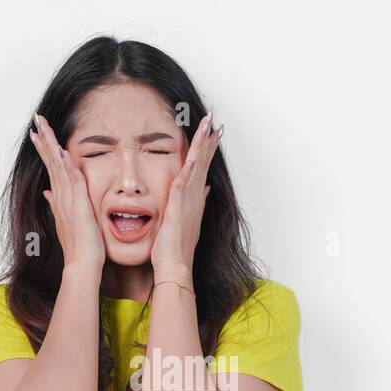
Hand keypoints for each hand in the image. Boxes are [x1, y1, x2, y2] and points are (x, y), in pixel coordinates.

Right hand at [30, 112, 106, 269]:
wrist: (82, 264)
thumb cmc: (80, 245)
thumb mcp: (68, 220)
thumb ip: (57, 204)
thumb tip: (47, 192)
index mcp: (60, 198)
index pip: (51, 168)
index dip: (45, 149)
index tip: (38, 133)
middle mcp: (61, 197)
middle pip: (51, 163)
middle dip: (44, 140)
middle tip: (36, 120)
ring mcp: (68, 201)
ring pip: (58, 168)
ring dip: (52, 147)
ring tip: (44, 128)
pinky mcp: (78, 207)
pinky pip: (73, 183)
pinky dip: (68, 168)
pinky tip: (64, 153)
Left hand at [150, 113, 221, 274]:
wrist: (175, 267)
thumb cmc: (175, 250)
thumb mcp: (185, 222)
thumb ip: (196, 203)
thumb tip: (205, 190)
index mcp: (195, 201)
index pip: (202, 170)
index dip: (207, 152)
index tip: (213, 136)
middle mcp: (195, 198)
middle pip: (204, 164)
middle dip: (209, 142)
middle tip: (216, 123)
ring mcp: (189, 202)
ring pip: (197, 167)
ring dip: (202, 146)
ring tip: (208, 126)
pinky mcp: (179, 207)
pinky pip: (184, 182)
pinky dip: (190, 167)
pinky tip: (193, 153)